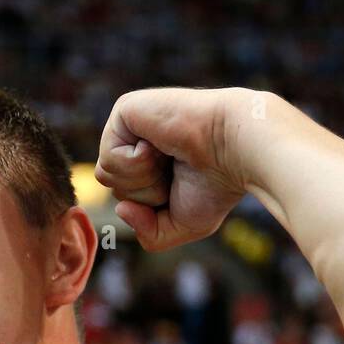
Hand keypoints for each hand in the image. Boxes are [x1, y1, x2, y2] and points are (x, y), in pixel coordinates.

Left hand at [95, 87, 251, 250]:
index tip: (181, 187)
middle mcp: (136, 140)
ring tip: (169, 158)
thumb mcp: (181, 225)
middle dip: (145, 193)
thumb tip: (120, 209)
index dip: (149, 206)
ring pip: (105, 174)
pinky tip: (161, 145)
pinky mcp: (125, 110)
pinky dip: (137, 164)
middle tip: (177, 171)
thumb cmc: (217, 186)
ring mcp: (130, 124)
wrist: (237, 150)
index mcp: (149, 162)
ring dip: (142, 179)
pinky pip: (108, 158)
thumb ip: (148, 233)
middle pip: (111, 186)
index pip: (123, 197)